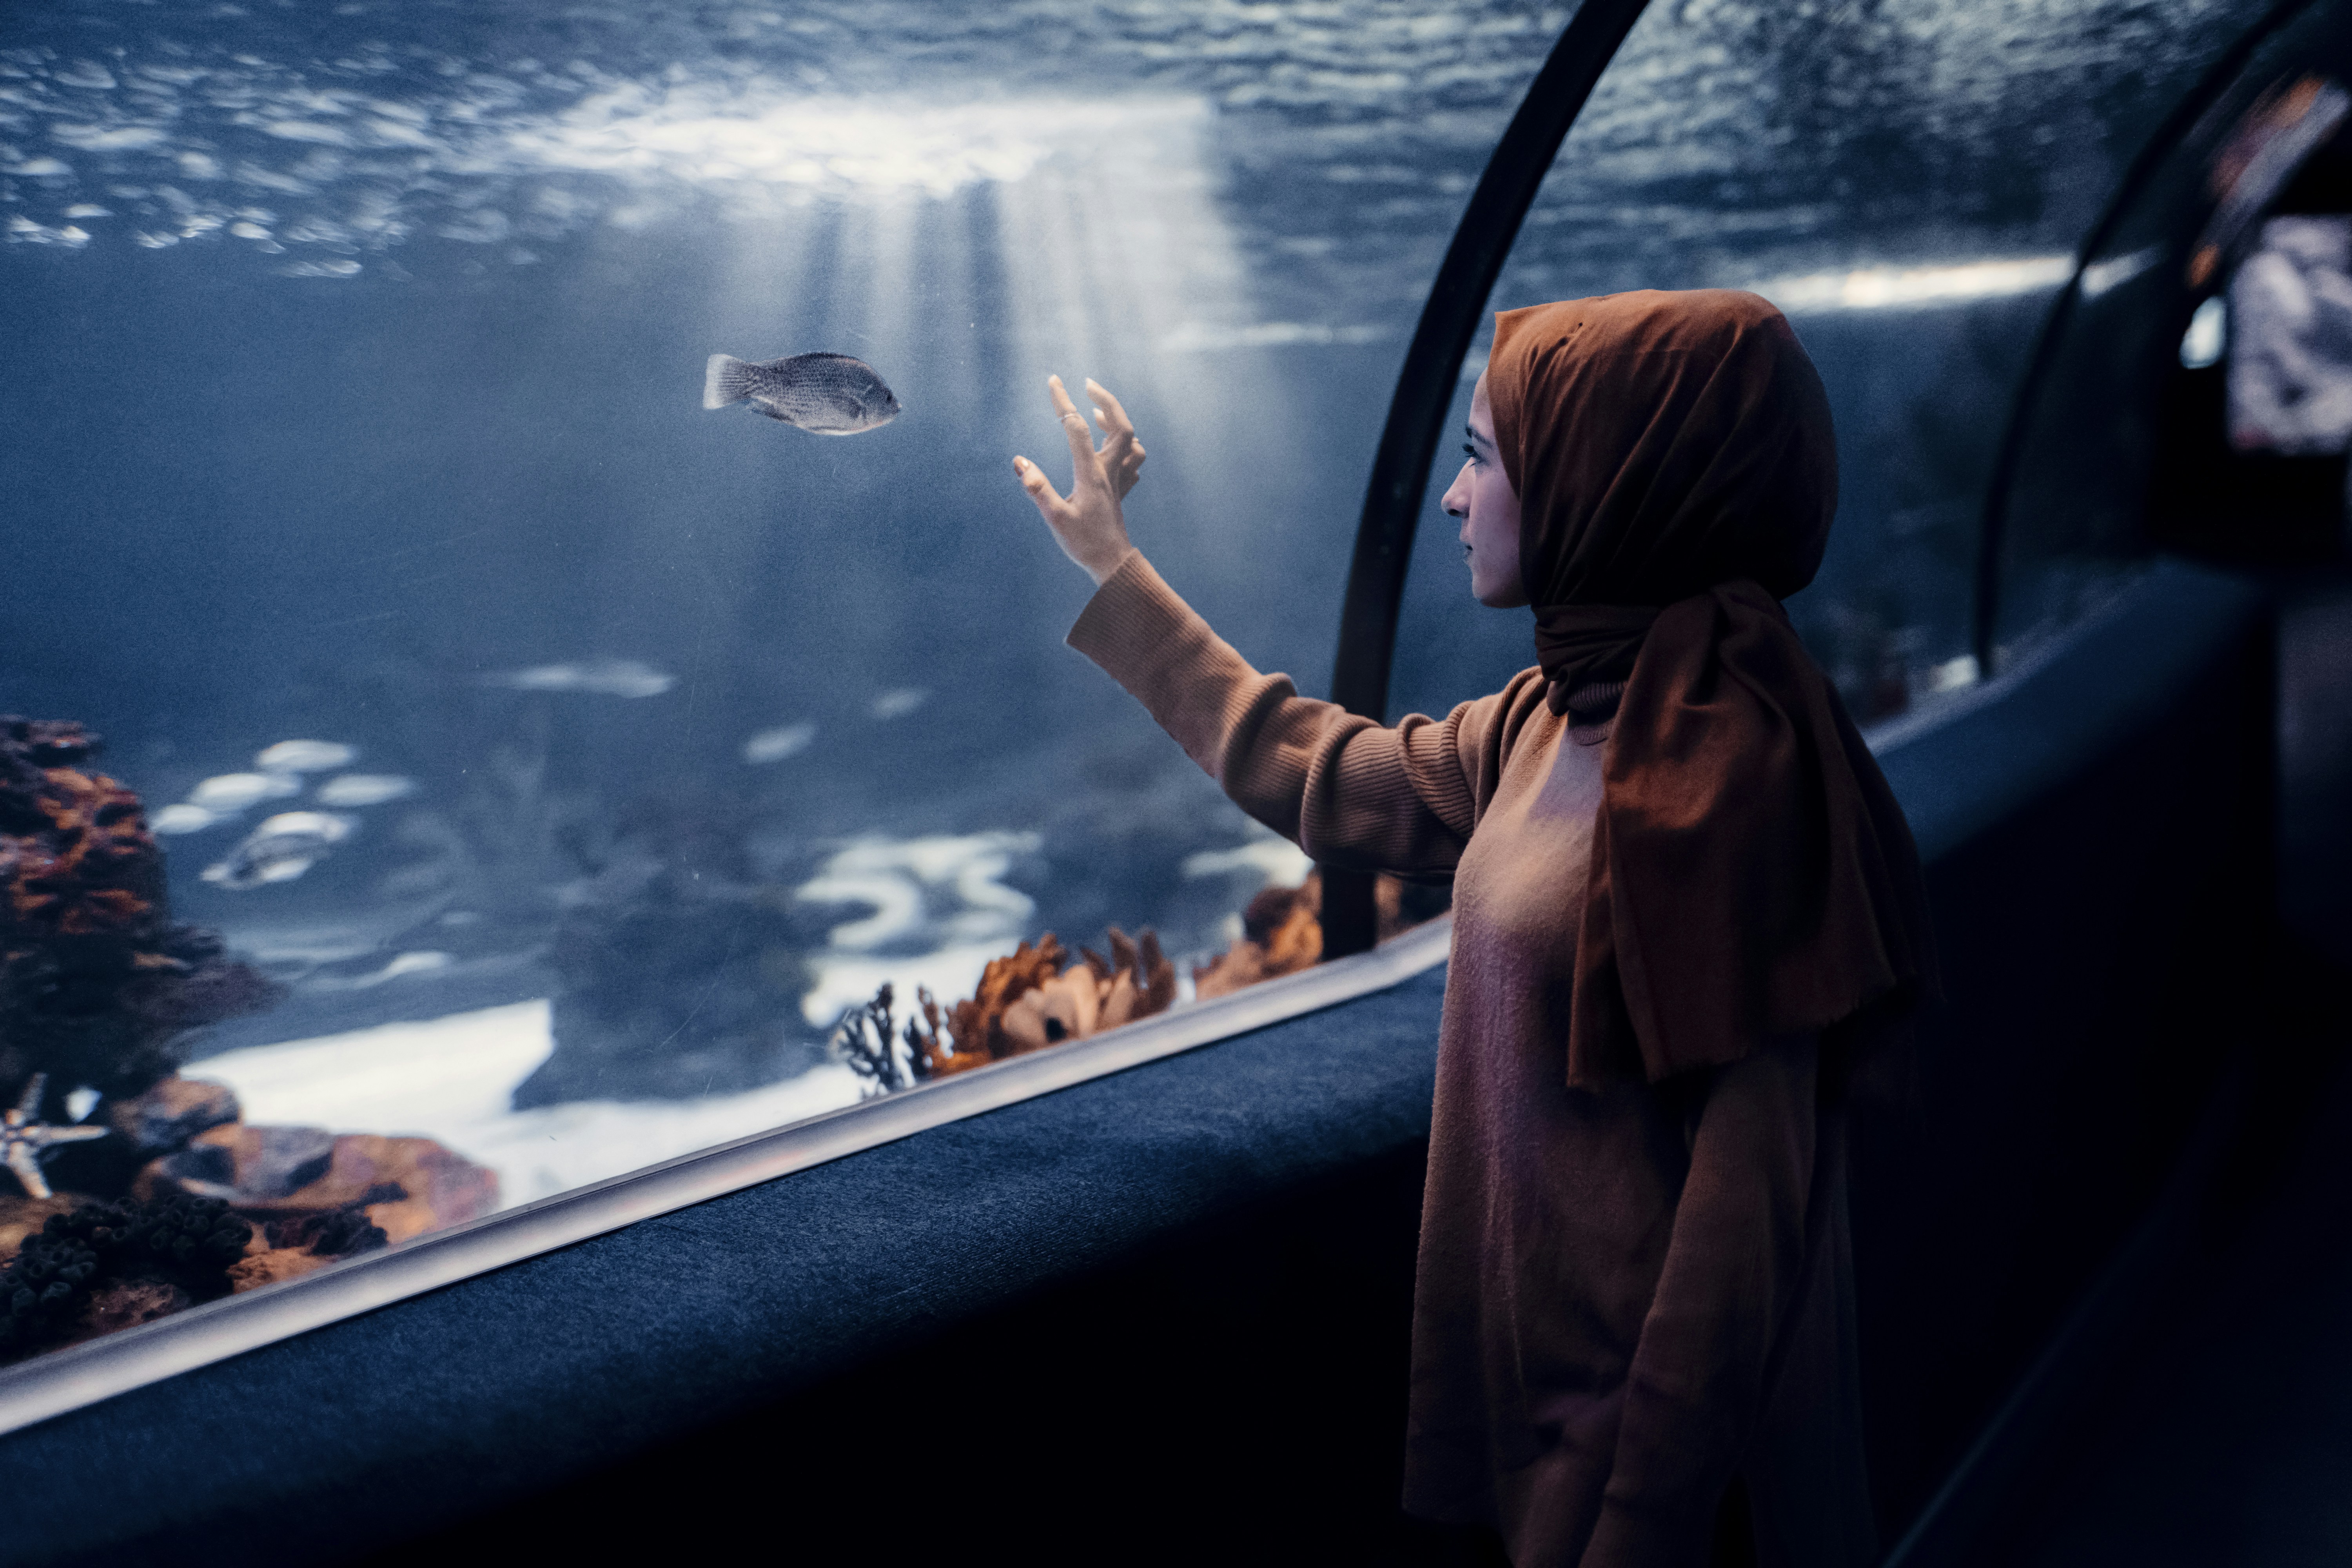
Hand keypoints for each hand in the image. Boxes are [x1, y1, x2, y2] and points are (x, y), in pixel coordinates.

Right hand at [1014, 375, 1146, 584]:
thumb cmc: (1083, 544)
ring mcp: (1118, 481)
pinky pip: (1131, 462)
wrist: (1112, 564)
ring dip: (1116, 422)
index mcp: (1091, 473)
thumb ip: (1037, 488)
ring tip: (1097, 414)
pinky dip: (1125, 447)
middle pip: (1120, 426)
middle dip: (1105, 401)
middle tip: (1087, 385)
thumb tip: (1019, 462)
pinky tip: (1110, 448)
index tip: (1053, 381)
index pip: (1076, 428)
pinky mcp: (1120, 491)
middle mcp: (1109, 472)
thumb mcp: (1054, 517)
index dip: (1064, 402)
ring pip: (1129, 442)